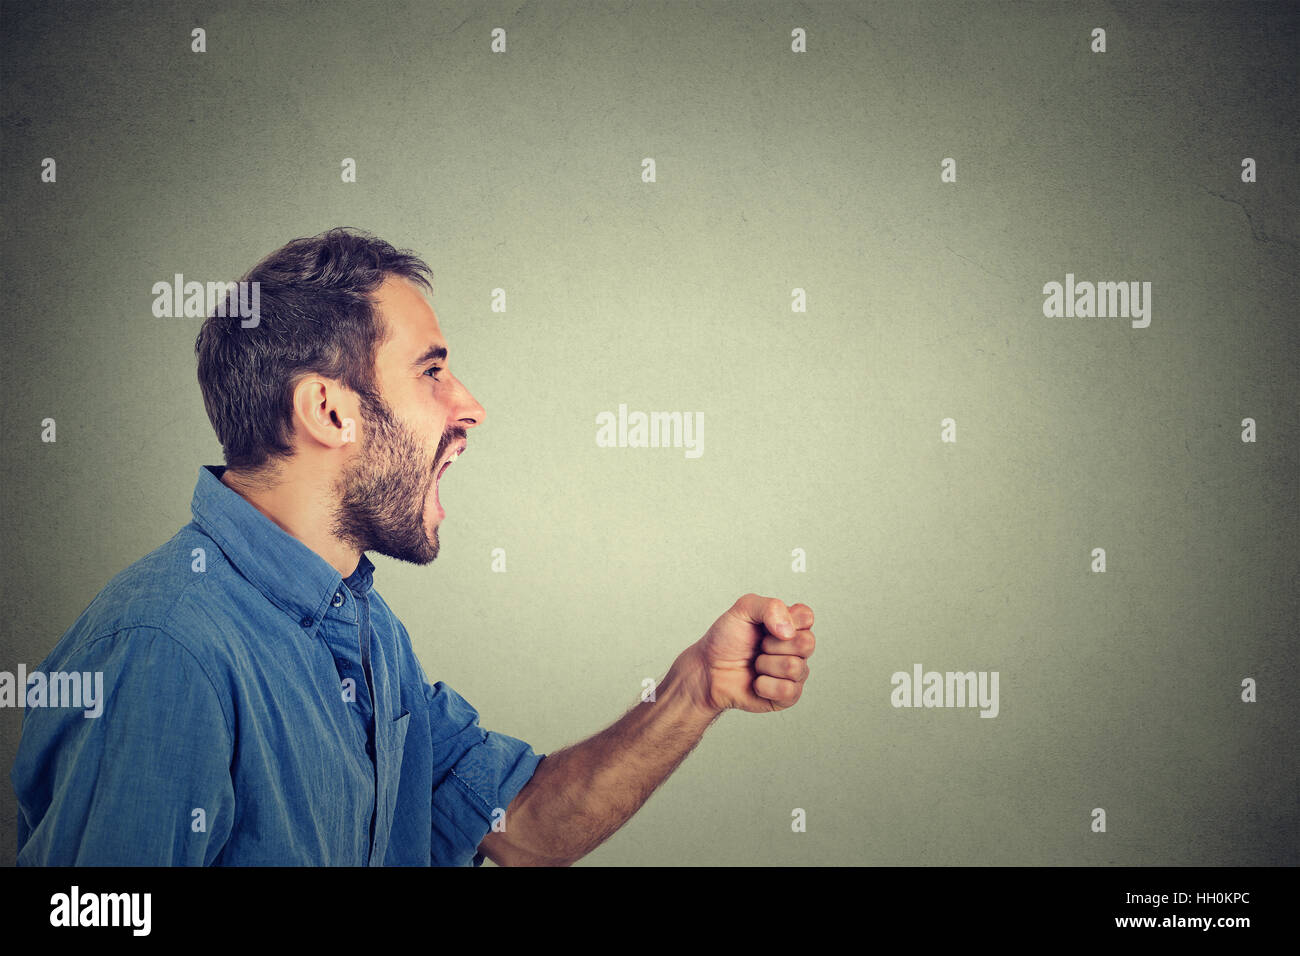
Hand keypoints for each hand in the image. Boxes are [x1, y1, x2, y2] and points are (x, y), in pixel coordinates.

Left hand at [685, 593, 814, 714]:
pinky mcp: (788, 696)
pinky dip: (765, 686)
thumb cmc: (725, 640)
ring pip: (795, 667)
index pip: (806, 617)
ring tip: (755, 664)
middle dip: (773, 644)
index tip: (764, 626)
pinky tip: (756, 682)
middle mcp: (796, 648)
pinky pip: (788, 690)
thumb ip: (770, 607)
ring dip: (766, 665)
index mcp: (790, 624)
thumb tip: (789, 632)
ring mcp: (794, 673)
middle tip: (758, 646)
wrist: (708, 669)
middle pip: (806, 643)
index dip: (785, 621)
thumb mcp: (742, 609)